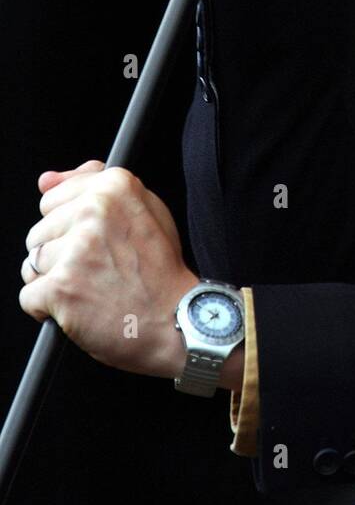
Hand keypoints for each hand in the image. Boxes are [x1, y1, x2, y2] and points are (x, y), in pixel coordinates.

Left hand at [19, 161, 199, 378]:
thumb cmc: (162, 273)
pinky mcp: (60, 287)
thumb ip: (95, 186)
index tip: (98, 244)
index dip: (71, 227)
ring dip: (54, 281)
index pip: (52, 199)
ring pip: (32, 263)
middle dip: (60, 254)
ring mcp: (76, 249)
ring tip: (92, 289)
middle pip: (40, 231)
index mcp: (115, 187)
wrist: (175, 323)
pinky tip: (81, 308)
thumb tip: (47, 180)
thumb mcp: (145, 213)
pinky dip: (48, 309)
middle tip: (100, 269)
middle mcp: (94, 211)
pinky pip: (28, 296)